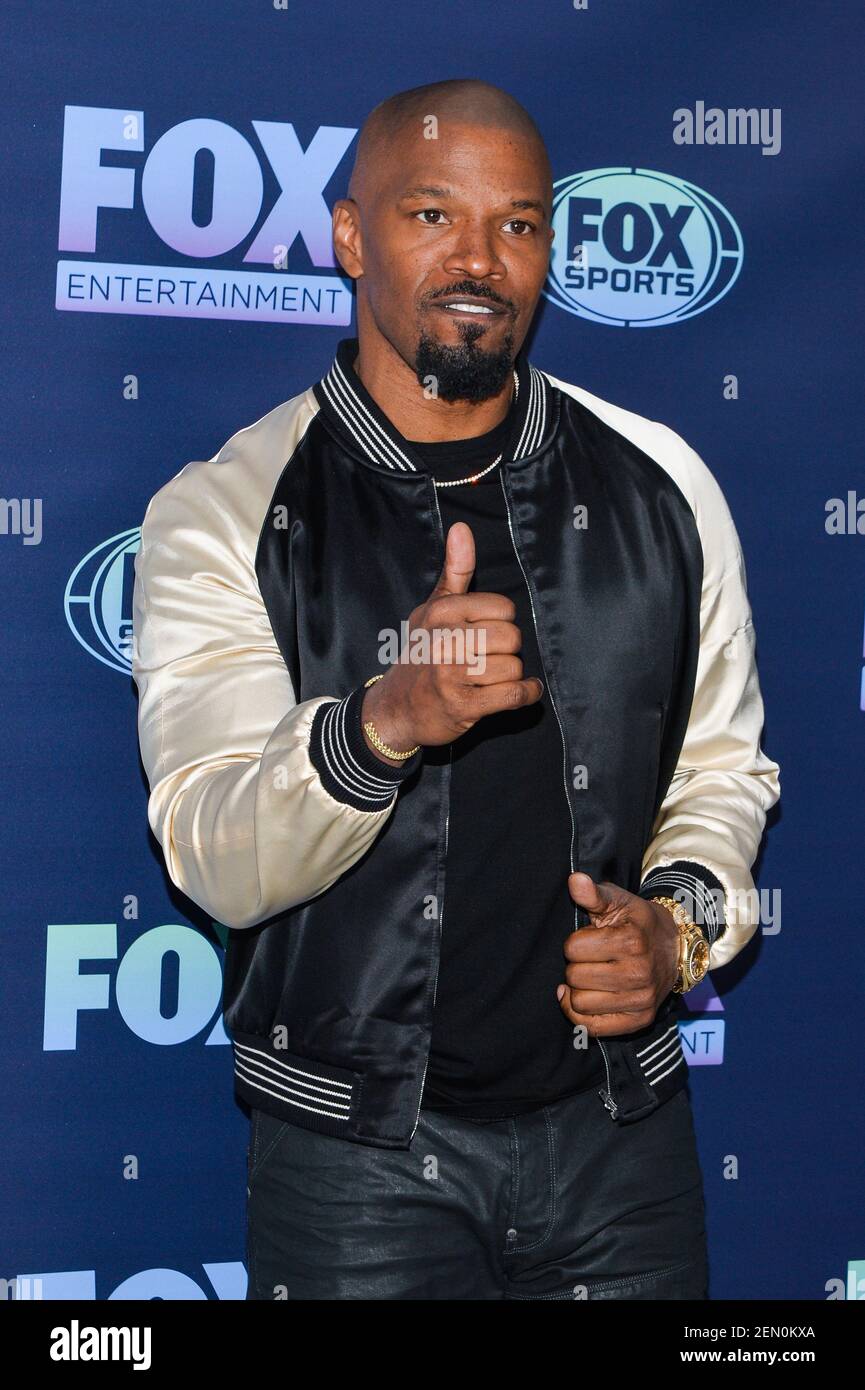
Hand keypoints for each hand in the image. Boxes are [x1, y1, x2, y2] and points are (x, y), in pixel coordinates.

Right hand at [361, 521, 543, 759]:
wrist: (395, 708)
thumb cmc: (422, 653)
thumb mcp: (433, 609)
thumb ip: (455, 570)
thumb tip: (462, 528)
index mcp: (441, 613)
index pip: (504, 609)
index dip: (501, 622)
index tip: (485, 632)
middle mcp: (443, 641)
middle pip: (511, 637)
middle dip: (507, 650)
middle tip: (488, 659)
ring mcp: (451, 675)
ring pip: (513, 667)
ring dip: (511, 676)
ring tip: (492, 678)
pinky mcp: (463, 706)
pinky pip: (514, 694)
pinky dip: (526, 694)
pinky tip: (523, 691)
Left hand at [556, 872, 679, 1036]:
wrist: (674, 948)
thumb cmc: (638, 922)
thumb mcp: (619, 901)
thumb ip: (594, 893)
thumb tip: (575, 880)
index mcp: (631, 941)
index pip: (572, 949)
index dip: (576, 941)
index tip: (591, 938)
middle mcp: (638, 974)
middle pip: (574, 977)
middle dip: (577, 965)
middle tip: (593, 959)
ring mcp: (641, 1000)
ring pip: (579, 1004)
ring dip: (579, 989)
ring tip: (593, 976)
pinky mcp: (639, 1020)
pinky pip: (592, 1028)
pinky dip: (581, 1014)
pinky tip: (587, 997)